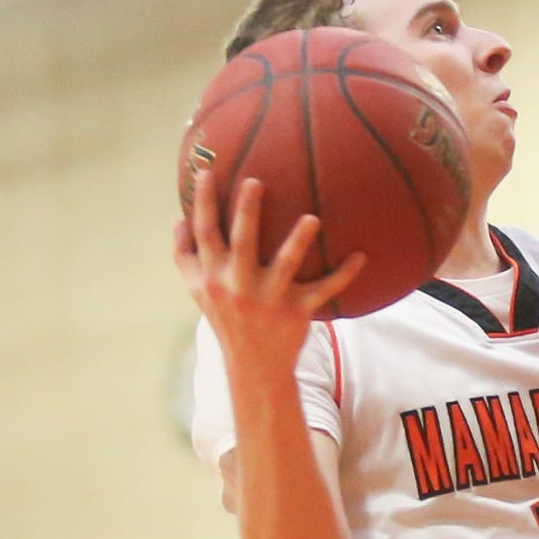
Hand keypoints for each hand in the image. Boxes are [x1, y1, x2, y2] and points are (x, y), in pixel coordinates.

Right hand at [175, 170, 366, 373]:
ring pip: (285, 265)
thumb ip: (186, 257)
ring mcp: (269, 299)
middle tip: (254, 181)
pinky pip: (324, 290)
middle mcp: (238, 285)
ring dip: (299, 240)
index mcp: (213, 277)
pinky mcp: (297, 311)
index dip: (203, 202)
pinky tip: (361, 255)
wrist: (254, 366)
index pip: (204, 233)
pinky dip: (344, 274)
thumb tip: (176, 220)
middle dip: (246, 211)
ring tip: (312, 217)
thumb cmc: (227, 320)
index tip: (207, 171)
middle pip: (241, 241)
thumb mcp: (198, 292)